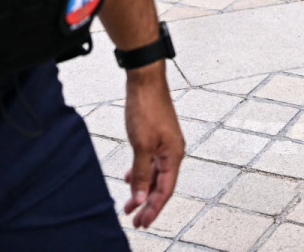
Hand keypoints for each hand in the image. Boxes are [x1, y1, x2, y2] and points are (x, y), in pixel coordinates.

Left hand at [121, 64, 183, 228]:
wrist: (145, 81)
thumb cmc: (146, 108)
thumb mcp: (141, 145)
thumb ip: (142, 173)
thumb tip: (141, 198)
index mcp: (174, 155)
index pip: (165, 190)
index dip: (154, 208)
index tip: (143, 222)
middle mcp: (173, 151)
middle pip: (161, 185)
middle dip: (148, 204)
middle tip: (135, 220)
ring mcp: (165, 143)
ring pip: (155, 174)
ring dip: (142, 190)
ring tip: (130, 204)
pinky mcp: (157, 136)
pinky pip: (151, 162)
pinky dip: (141, 173)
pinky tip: (130, 178)